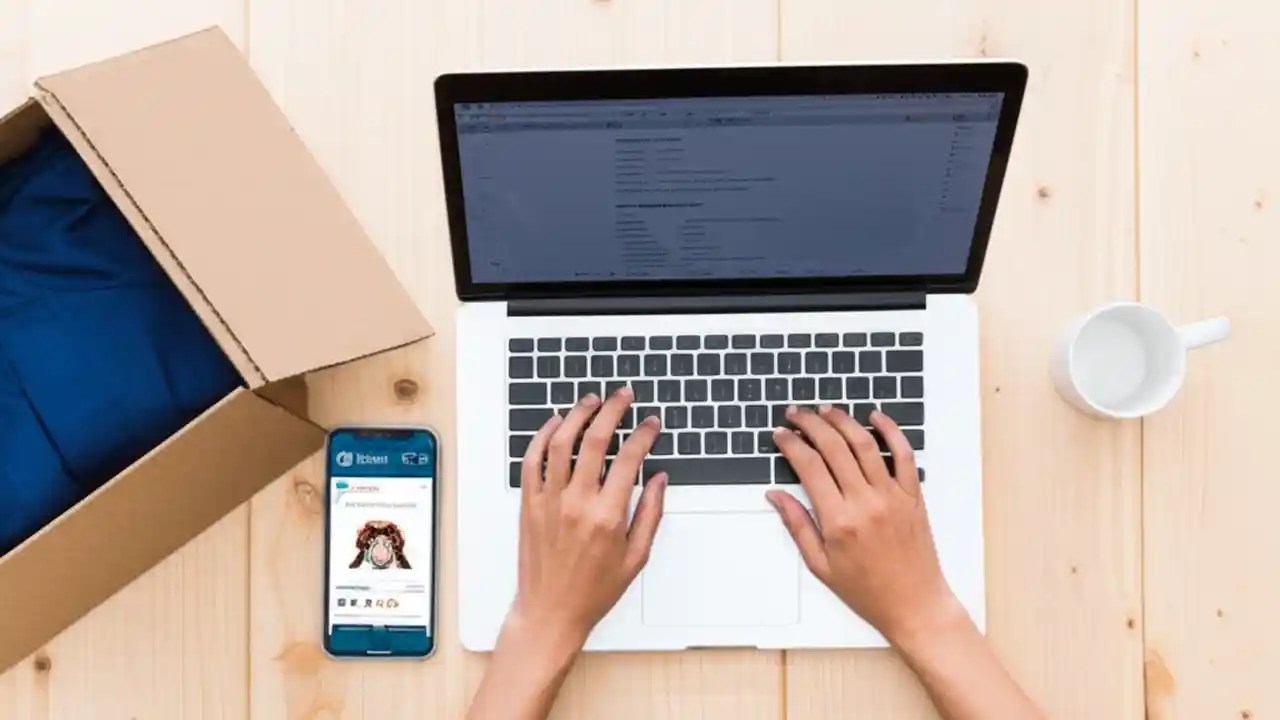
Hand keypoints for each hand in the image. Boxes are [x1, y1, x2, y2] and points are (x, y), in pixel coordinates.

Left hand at [511, 388, 667, 644]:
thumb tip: (658, 479)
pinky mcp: (529, 504)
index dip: (643, 434)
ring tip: (591, 400)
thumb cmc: (592, 591)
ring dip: (577, 414)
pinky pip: (532, 460)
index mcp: (607, 516)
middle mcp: (576, 503)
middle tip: (622, 396)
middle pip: (594, 440)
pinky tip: (555, 423)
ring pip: (560, 442)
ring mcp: (549, 501)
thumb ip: (650, 513)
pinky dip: (543, 436)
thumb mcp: (636, 557)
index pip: (629, 458)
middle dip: (612, 410)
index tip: (650, 424)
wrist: (550, 612)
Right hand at [766, 405, 962, 644]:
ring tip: (826, 410)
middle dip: (810, 424)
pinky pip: (904, 454)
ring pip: (864, 443)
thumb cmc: (868, 591)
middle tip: (797, 414)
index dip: (790, 444)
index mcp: (839, 520)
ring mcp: (892, 496)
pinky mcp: (913, 496)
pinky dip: (890, 431)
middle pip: (833, 447)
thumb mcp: (820, 565)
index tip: (780, 434)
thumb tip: (776, 495)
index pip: (808, 466)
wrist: (914, 605)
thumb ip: (797, 525)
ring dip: (842, 421)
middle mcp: (865, 502)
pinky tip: (876, 417)